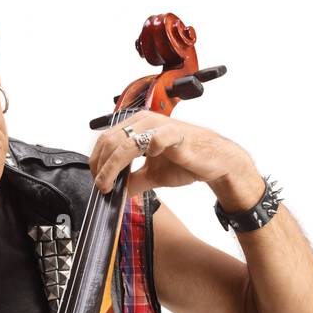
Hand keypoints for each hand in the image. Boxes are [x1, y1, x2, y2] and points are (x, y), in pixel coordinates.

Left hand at [88, 110, 263, 207]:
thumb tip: (115, 191)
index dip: (96, 162)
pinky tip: (143, 163)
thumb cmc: (186, 161)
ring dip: (112, 167)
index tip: (98, 182)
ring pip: (125, 143)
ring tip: (109, 185)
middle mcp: (145, 121)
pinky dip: (148, 148)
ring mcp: (160, 126)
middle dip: (101, 167)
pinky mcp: (175, 134)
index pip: (106, 140)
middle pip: (110, 141)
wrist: (216, 162)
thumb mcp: (152, 175)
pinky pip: (157, 137)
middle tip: (101, 187)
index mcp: (137, 126)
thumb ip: (133, 180)